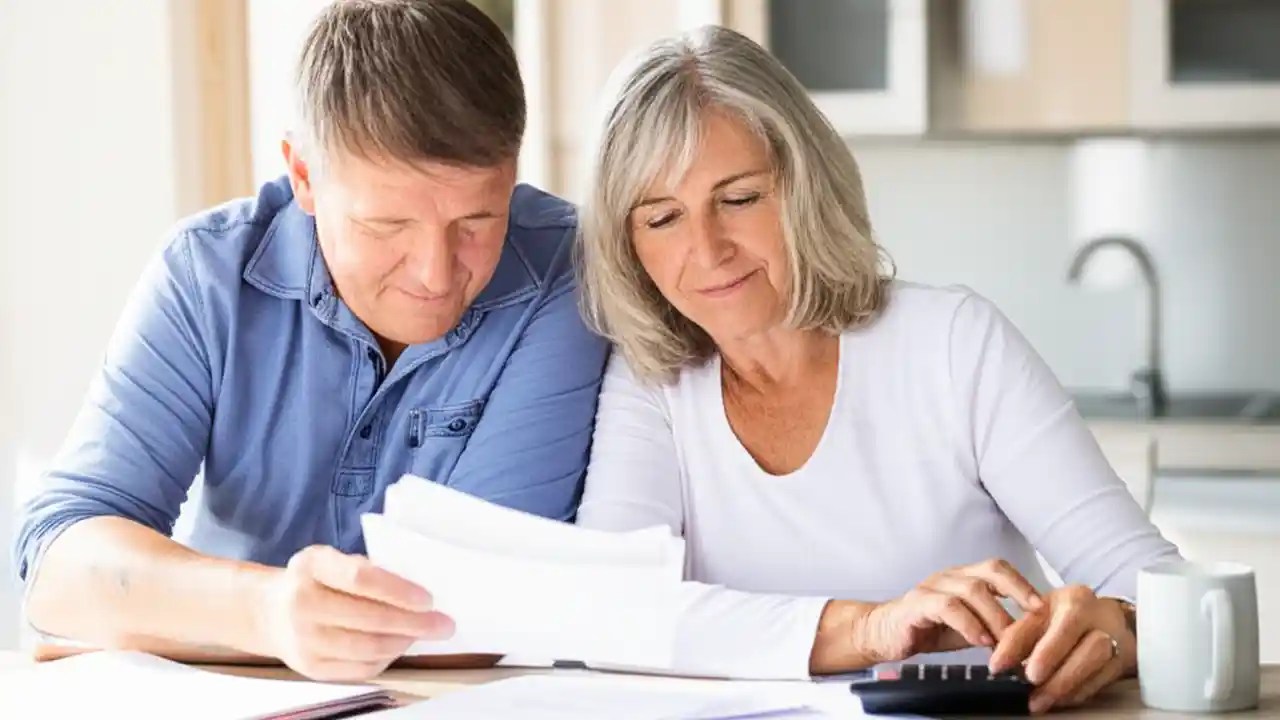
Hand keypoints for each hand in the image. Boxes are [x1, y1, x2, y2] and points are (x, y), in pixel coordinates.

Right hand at [259, 545, 454, 680]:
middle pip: (369, 619)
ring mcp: (304, 639)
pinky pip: (359, 669)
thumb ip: (367, 570)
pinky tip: (400, 646)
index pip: (360, 579)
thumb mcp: (333, 559)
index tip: (428, 599)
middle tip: (444, 624)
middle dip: (414, 623)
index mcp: (312, 566)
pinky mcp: (310, 667)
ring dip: (404, 642)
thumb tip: (418, 594)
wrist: (269, 612)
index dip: (398, 591)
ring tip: (425, 634)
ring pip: (367, 648)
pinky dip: (387, 658)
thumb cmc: (317, 580)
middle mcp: (303, 603)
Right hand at [857, 558, 1043, 662]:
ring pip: (971, 590)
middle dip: (1017, 594)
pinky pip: (947, 607)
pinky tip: (981, 641)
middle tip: (1034, 621)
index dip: (1022, 583)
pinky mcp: (916, 604)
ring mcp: (931, 586)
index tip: (1042, 606)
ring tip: (1006, 642)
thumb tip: (1031, 641)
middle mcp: (949, 575)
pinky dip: (969, 624)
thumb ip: (993, 627)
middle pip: (990, 571)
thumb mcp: (968, 627)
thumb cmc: (929, 629)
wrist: (884, 634)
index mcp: (963, 576)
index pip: (998, 568)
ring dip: (995, 617)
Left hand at [990, 586, 1134, 713]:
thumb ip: (1022, 637)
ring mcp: (1112, 633)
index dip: (1013, 643)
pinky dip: (1079, 691)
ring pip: (1092, 655)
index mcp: (1065, 598)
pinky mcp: (1125, 657)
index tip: (997, 666)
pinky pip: (1102, 677)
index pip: (1035, 619)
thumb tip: (999, 664)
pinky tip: (1061, 699)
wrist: (1116, 623)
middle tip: (1029, 680)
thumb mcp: (1044, 618)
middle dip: (1048, 656)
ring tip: (1041, 700)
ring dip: (1064, 681)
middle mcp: (1089, 611)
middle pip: (1070, 630)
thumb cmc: (1072, 620)